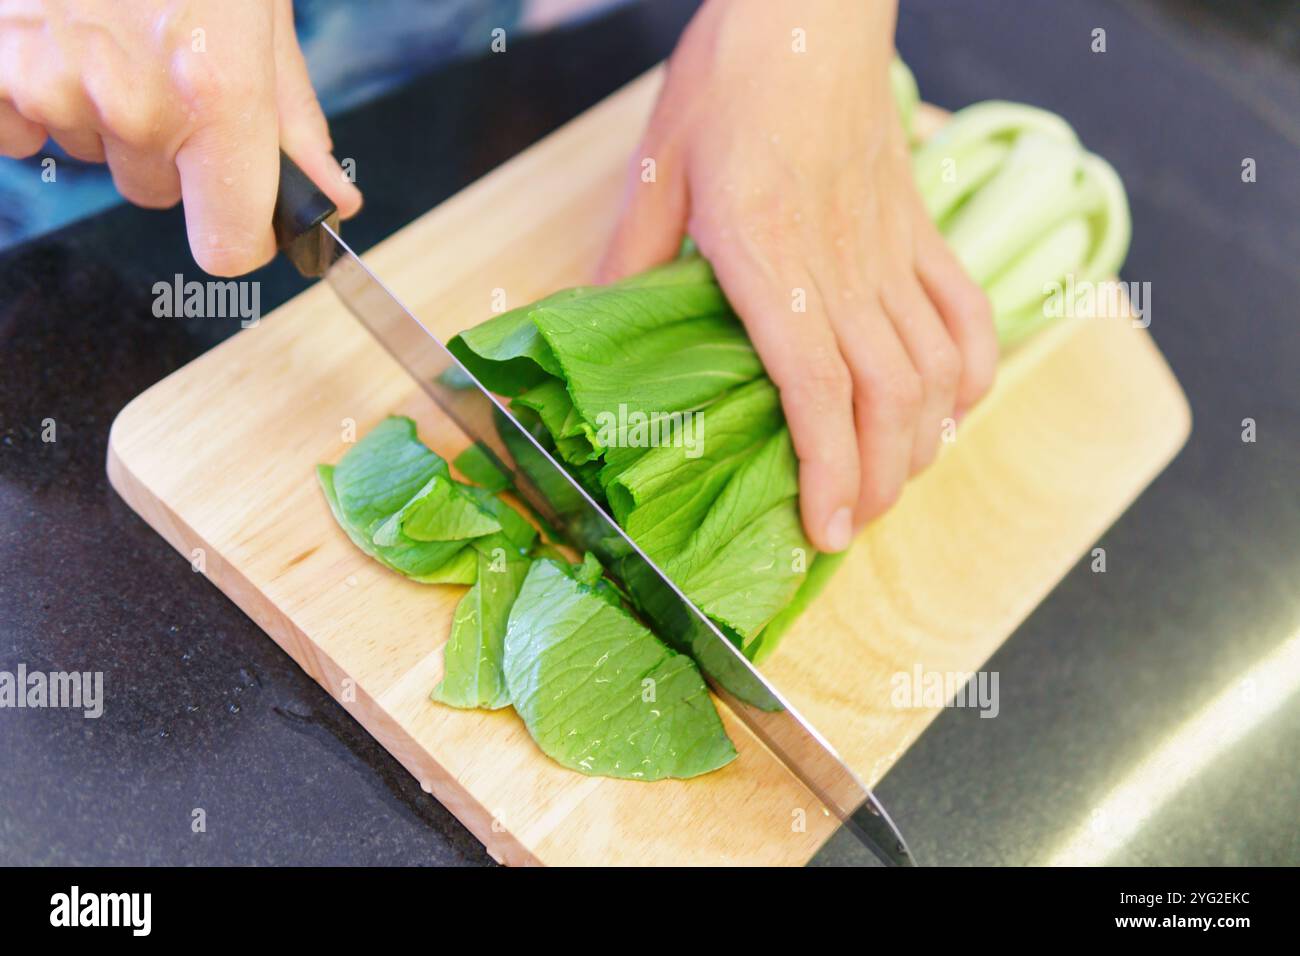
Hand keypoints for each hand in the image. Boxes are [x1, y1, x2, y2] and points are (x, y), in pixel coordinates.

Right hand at [0, 0, 361, 274]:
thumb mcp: (264, 16)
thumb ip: (292, 118)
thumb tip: (329, 201)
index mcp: (219, 95)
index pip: (228, 245)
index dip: (240, 232)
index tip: (242, 210)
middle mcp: (134, 103)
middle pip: (158, 192)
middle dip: (170, 147)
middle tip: (167, 64)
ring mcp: (52, 83)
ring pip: (92, 152)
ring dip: (104, 112)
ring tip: (113, 30)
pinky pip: (15, 129)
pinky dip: (31, 97)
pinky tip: (58, 38)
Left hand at [599, 0, 994, 551]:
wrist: (811, 9)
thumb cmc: (732, 79)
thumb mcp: (658, 166)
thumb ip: (633, 253)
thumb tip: (600, 319)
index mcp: (769, 258)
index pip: (815, 387)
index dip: (826, 469)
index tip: (825, 529)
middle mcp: (843, 266)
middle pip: (885, 398)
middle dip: (876, 480)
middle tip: (852, 526)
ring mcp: (893, 248)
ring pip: (934, 368)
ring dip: (922, 441)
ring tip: (894, 485)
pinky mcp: (921, 228)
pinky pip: (966, 309)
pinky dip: (974, 368)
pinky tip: (957, 405)